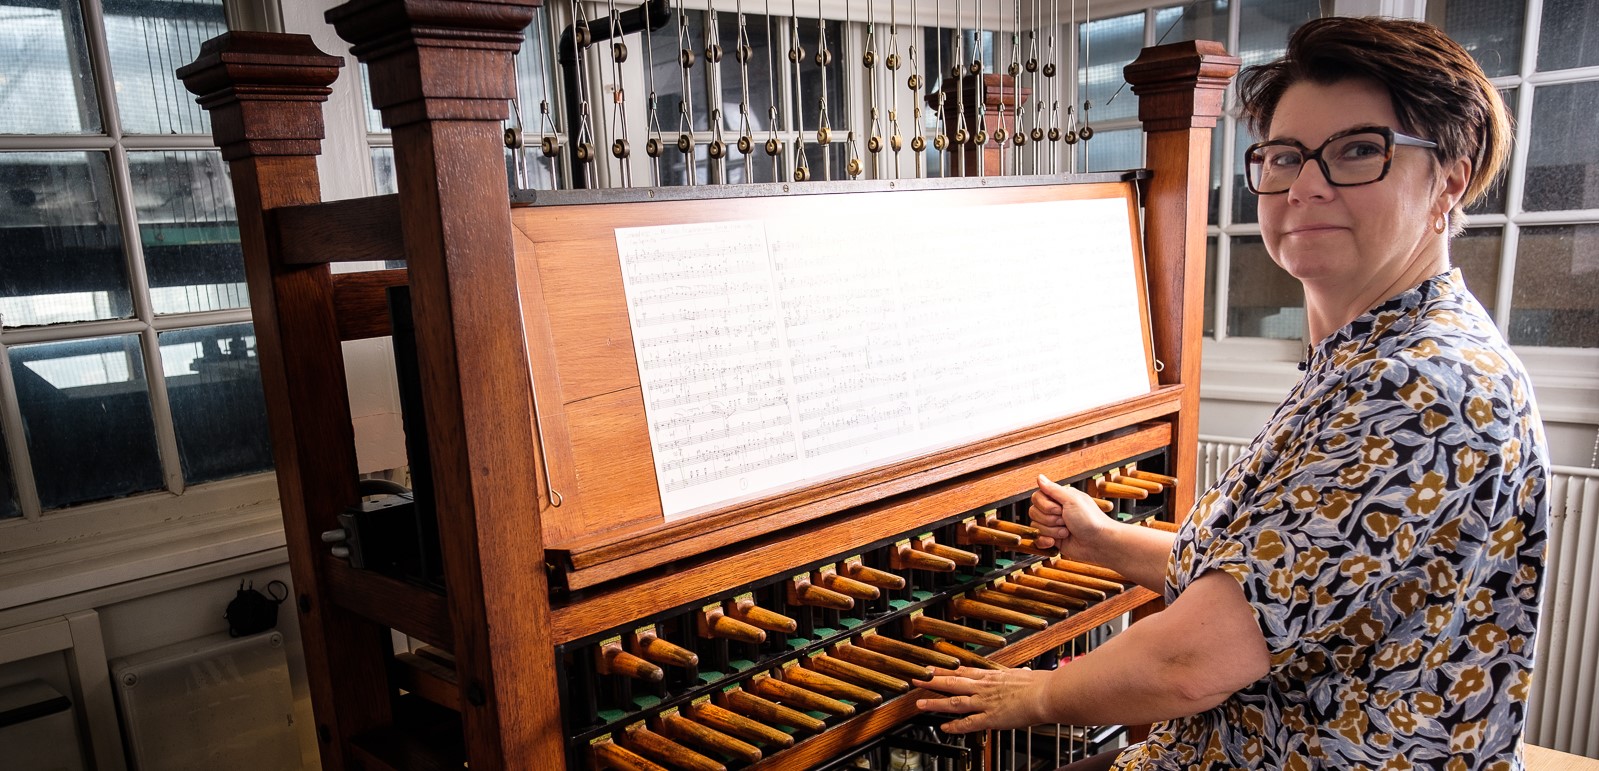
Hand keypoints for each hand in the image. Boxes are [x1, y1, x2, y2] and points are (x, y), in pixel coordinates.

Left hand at [914, 666, 1052, 732]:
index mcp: (992, 676)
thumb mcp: (1025, 675)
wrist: (1046, 693)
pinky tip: (944, 728)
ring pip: (954, 702)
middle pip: (953, 682)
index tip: (934, 667)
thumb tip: (1025, 672)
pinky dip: (955, 726)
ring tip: (920, 703)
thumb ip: (1020, 676)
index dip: (946, 669)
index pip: (964, 670)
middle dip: (932, 680)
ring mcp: (985, 702)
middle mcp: (984, 687)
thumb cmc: (1040, 684)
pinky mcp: (990, 718)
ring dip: (936, 702)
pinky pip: (968, 723)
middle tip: (916, 677)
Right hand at [1029, 475, 1110, 558]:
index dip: (1045, 505)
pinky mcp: (1053, 539)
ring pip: (1036, 526)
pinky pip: (1038, 539)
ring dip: (1052, 531)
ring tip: (1067, 532)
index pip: (1036, 497)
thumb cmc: (1090, 520)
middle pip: (1034, 512)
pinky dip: (1045, 541)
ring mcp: (1053, 525)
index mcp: (1059, 498)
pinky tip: (1055, 542)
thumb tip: (1039, 477)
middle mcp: (1055, 510)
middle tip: (1065, 521)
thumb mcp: (1072, 500)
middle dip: (1050, 519)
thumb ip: (1053, 489)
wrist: (1099, 543)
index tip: (1060, 509)